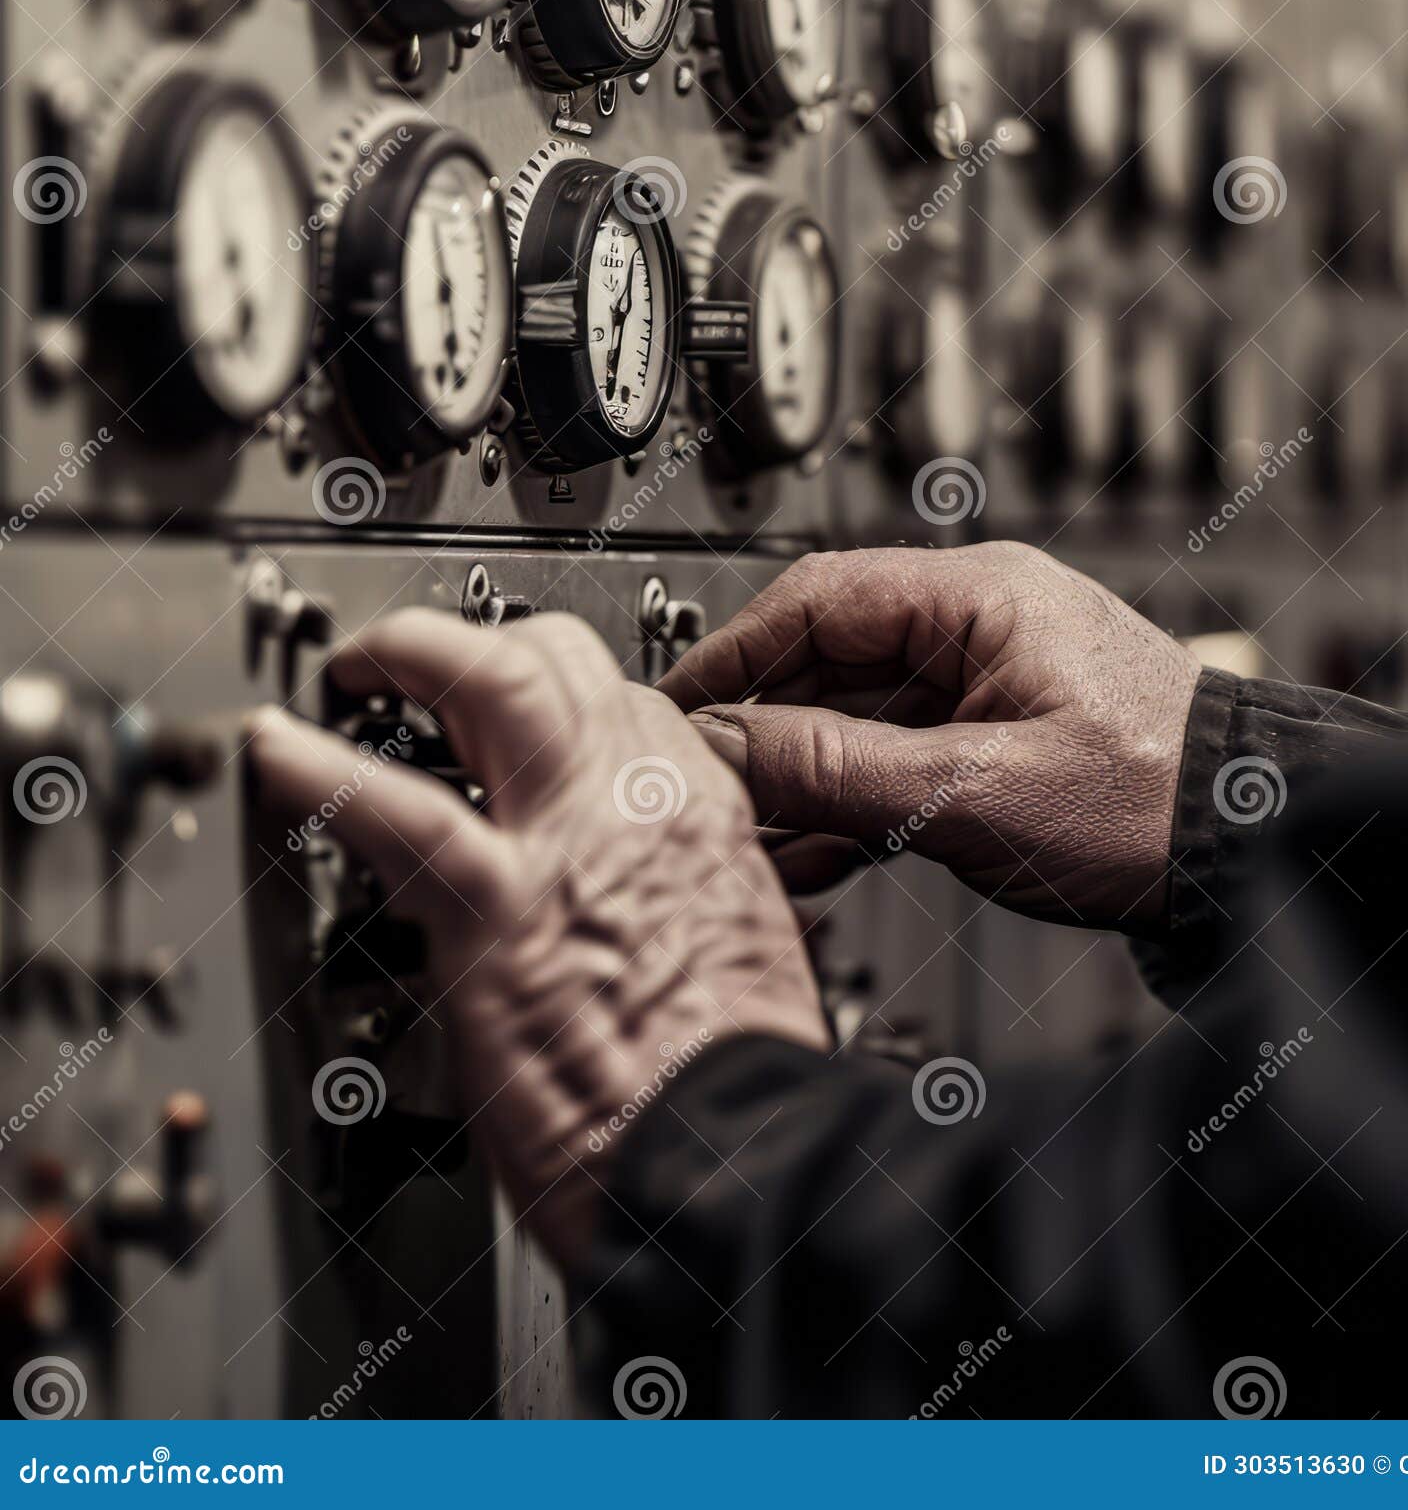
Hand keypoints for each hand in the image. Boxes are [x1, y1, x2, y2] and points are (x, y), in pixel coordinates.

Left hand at [248, 611, 826, 1262]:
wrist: (737, 1150)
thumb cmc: (741, 1080)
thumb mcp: (743, 950)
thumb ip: (685, 904)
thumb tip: (645, 911)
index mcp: (702, 820)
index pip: (631, 707)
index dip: (568, 704)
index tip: (532, 720)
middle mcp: (641, 801)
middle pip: (564, 663)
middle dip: (491, 645)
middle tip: (433, 664)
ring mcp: (569, 840)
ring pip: (492, 683)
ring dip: (412, 655)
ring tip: (359, 664)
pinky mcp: (496, 908)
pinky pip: (395, 810)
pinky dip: (321, 773)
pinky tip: (277, 753)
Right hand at [659, 543, 1201, 932]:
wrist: (1254, 852)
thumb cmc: (1157, 803)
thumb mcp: (975, 791)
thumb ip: (839, 769)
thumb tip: (729, 746)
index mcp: (980, 598)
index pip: (816, 598)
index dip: (732, 654)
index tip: (676, 707)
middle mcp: (979, 625)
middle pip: (828, 660)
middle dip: (763, 730)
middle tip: (705, 785)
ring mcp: (987, 682)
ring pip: (858, 718)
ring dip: (804, 779)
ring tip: (752, 836)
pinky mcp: (996, 738)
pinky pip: (897, 757)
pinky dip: (853, 802)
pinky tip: (813, 854)